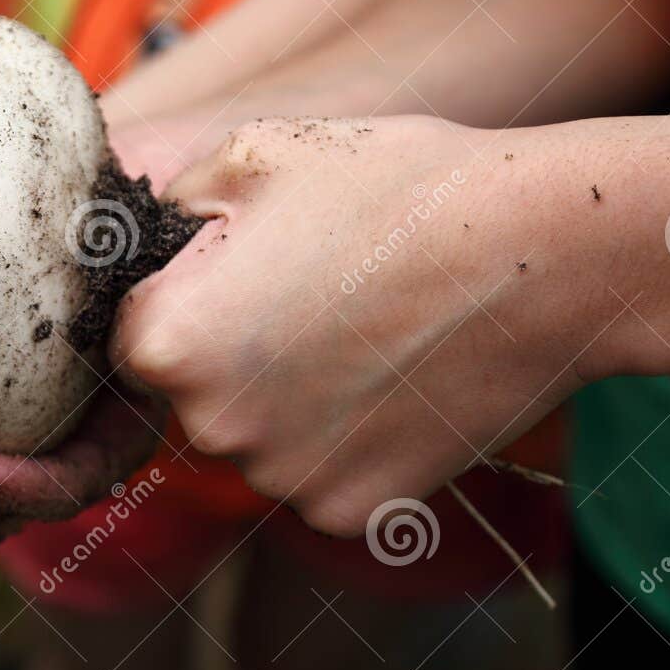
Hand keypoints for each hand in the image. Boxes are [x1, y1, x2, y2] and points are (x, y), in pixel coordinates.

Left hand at [111, 115, 592, 536]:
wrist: (543, 252)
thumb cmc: (394, 186)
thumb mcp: (251, 155)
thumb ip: (165, 210)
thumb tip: (126, 242)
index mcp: (164, 344)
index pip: (127, 339)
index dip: (180, 303)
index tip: (240, 275)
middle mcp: (208, 430)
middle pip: (190, 399)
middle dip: (230, 356)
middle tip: (314, 298)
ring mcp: (281, 481)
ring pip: (257, 441)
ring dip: (288, 403)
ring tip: (364, 331)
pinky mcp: (350, 514)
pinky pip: (320, 475)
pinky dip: (347, 441)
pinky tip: (395, 380)